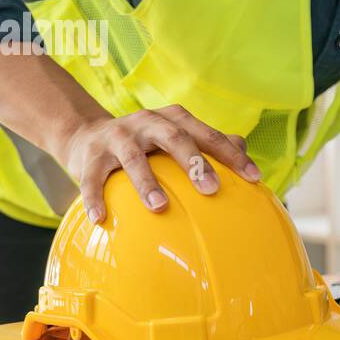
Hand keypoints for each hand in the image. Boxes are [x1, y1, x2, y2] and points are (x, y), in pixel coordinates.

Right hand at [62, 104, 261, 222]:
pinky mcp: (88, 156)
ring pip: (133, 157)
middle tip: (211, 189)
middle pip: (174, 137)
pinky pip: (91, 178)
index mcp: (173, 120)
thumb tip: (246, 156)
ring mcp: (117, 137)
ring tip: (160, 207)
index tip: (254, 178)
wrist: (86, 136)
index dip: (231, 154)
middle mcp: (147, 123)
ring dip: (146, 181)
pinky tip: (102, 219)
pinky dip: (95, 197)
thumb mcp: (175, 139)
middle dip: (194, 161)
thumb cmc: (145, 145)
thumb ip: (208, 145)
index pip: (207, 134)